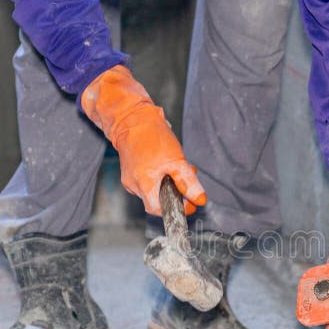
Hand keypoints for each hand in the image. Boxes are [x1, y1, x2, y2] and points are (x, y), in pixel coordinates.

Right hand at [81, 65, 205, 215]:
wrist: (132, 118)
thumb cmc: (153, 136)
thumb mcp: (177, 160)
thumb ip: (188, 182)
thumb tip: (199, 199)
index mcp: (144, 184)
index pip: (158, 210)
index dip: (176, 209)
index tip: (190, 203)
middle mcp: (133, 185)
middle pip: (156, 200)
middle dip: (175, 193)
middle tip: (187, 179)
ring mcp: (129, 179)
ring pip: (152, 190)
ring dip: (168, 184)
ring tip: (176, 167)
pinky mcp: (129, 172)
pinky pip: (146, 182)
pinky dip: (158, 177)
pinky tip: (164, 165)